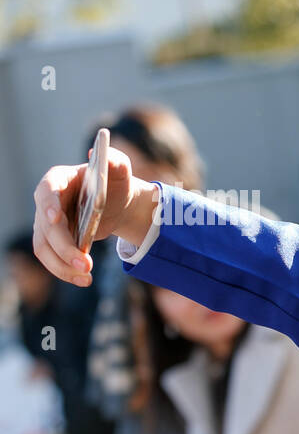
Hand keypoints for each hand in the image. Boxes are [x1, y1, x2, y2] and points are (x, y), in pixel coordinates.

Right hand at [31, 147, 159, 286]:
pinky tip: (83, 280)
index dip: (48, 205)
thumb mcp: (120, 169)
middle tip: (86, 263)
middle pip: (47, 227)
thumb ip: (115, 160)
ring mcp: (47, 224)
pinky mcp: (53, 241)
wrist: (117, 203)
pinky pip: (51, 258)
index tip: (55, 220)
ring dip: (61, 265)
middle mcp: (47, 202)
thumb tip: (99, 154)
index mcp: (60, 180)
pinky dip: (64, 271)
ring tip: (85, 277)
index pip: (47, 190)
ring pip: (44, 247)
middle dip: (63, 247)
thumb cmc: (115, 182)